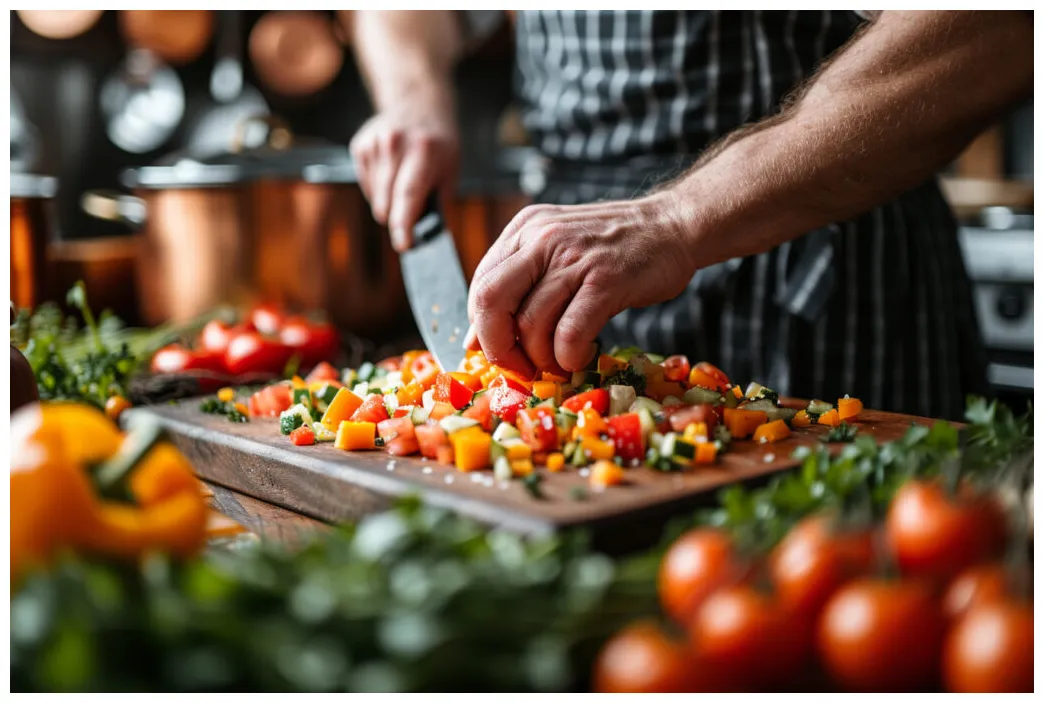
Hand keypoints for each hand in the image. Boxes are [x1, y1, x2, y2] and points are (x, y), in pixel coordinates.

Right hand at [350, 97, 458, 251]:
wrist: (419, 104)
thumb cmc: (440, 146)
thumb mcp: (450, 171)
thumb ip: (438, 203)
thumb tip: (426, 237)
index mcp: (423, 152)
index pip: (408, 195)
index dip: (403, 224)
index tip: (403, 245)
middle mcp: (395, 145)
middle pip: (387, 201)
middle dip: (397, 219)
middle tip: (411, 216)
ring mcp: (374, 144)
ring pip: (375, 198)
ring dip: (388, 203)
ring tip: (404, 182)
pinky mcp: (360, 145)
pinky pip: (366, 185)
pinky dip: (379, 189)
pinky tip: (391, 171)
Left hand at [466, 192, 695, 377]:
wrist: (673, 225)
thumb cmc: (614, 247)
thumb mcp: (557, 250)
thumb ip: (518, 287)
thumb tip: (475, 340)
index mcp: (524, 230)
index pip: (480, 286)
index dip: (482, 328)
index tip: (499, 352)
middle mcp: (543, 239)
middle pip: (491, 302)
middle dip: (498, 347)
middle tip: (519, 367)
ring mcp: (574, 259)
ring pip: (531, 324)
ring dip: (541, 358)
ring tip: (558, 363)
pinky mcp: (606, 281)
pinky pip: (569, 333)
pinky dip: (569, 356)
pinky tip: (579, 356)